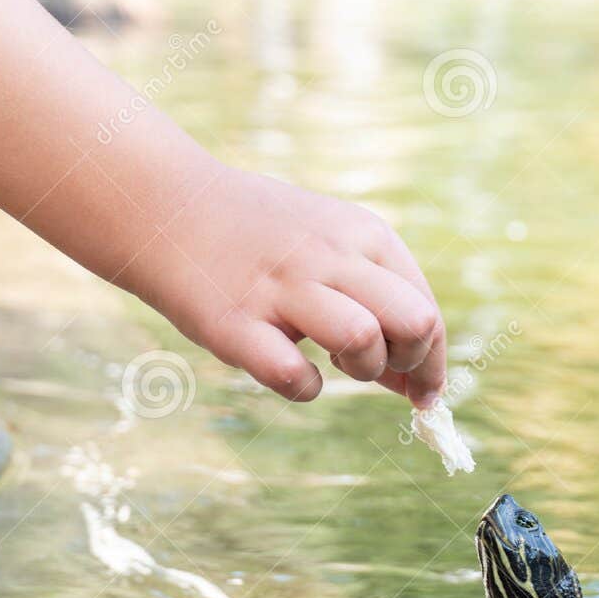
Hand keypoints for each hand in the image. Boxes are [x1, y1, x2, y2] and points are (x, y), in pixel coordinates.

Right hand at [120, 164, 446, 406]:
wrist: (165, 203)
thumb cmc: (263, 241)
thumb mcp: (334, 251)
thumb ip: (381, 306)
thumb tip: (420, 386)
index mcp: (365, 236)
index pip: (429, 312)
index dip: (433, 364)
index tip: (423, 394)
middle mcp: (331, 256)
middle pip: (416, 324)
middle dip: (410, 363)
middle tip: (373, 366)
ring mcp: (282, 288)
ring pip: (364, 341)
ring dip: (361, 369)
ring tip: (332, 358)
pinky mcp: (235, 323)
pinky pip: (294, 376)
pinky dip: (303, 386)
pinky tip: (288, 367)